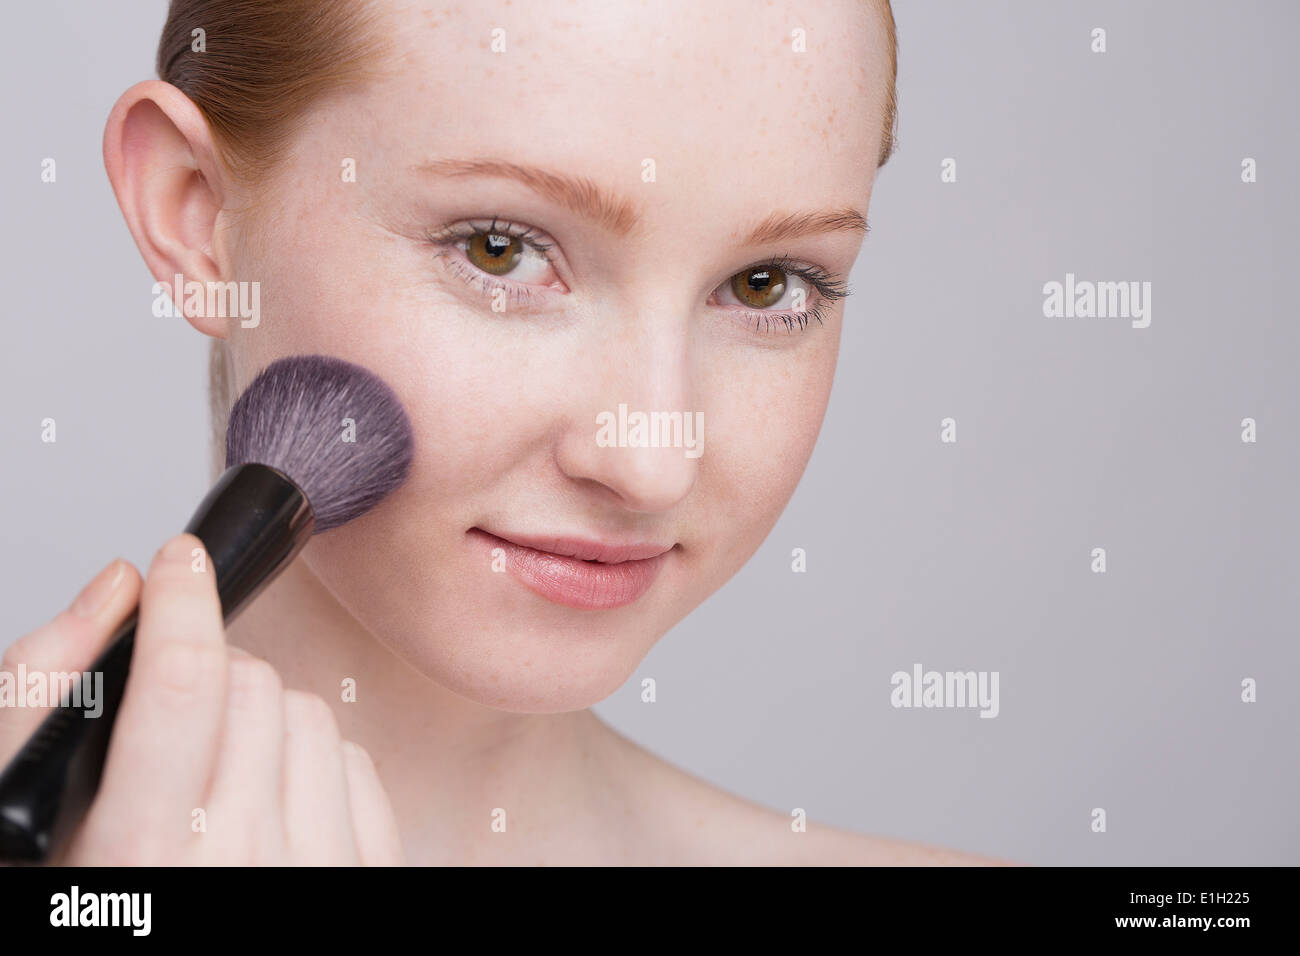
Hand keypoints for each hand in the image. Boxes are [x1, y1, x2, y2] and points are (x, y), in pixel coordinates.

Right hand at [0, 533, 402, 864]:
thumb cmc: (91, 903)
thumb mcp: (31, 819)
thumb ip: (42, 694)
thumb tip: (121, 588)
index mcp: (140, 860)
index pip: (182, 684)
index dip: (182, 601)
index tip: (181, 562)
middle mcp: (241, 867)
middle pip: (251, 685)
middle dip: (211, 672)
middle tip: (177, 713)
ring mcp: (316, 873)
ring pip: (310, 711)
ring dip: (264, 714)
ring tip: (215, 769)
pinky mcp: (367, 876)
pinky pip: (356, 759)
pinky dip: (313, 758)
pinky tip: (268, 798)